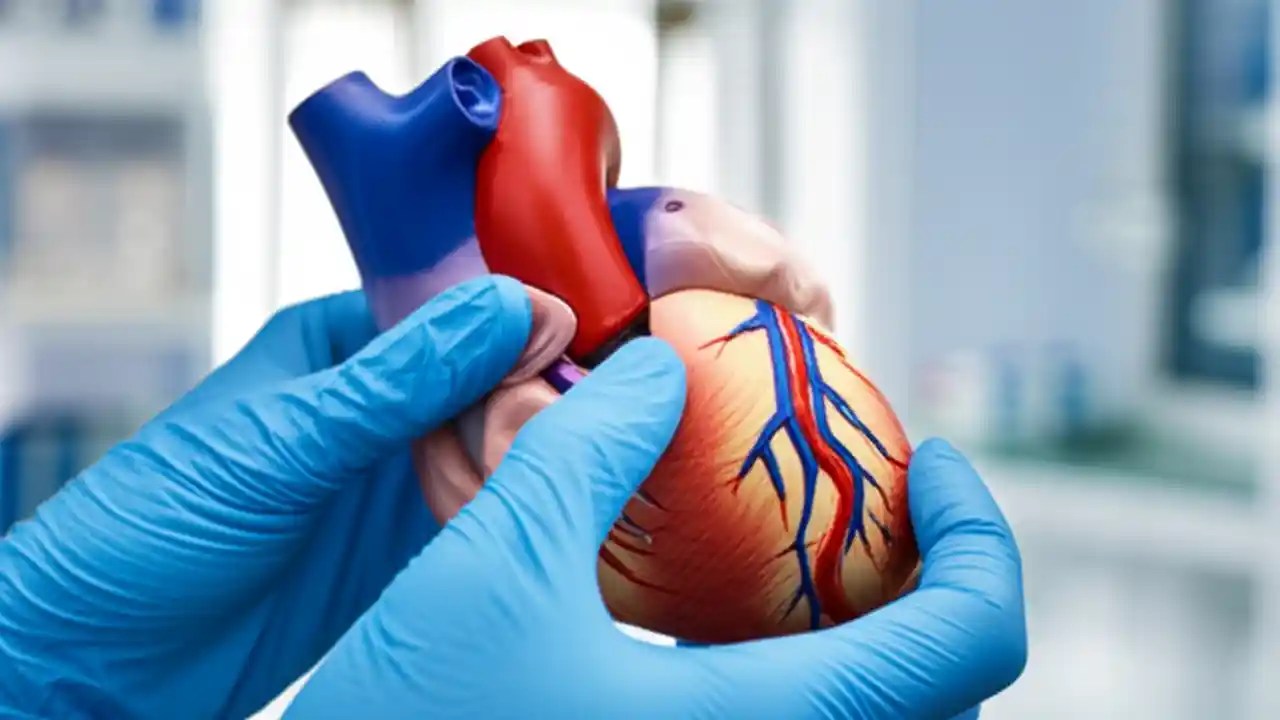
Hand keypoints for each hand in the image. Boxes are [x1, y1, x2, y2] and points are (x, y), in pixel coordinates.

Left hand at [0, 277, 537, 718]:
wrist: (108, 657)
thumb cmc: (152, 525)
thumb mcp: (283, 440)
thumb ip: (399, 380)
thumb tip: (504, 308)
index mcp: (337, 347)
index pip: (450, 312)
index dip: (513, 324)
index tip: (572, 346)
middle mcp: (376, 404)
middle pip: (487, 382)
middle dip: (528, 402)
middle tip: (561, 431)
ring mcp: (395, 476)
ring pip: (493, 449)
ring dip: (524, 462)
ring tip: (555, 477)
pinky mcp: (407, 545)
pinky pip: (481, 515)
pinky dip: (511, 516)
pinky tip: (537, 518)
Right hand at [288, 340, 1026, 718]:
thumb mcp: (488, 567)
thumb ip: (586, 449)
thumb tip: (660, 370)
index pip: (971, 641)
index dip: (981, 534)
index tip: (932, 459)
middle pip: (947, 694)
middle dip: (938, 579)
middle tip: (880, 496)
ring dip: (885, 631)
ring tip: (823, 543)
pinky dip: (818, 677)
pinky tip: (740, 619)